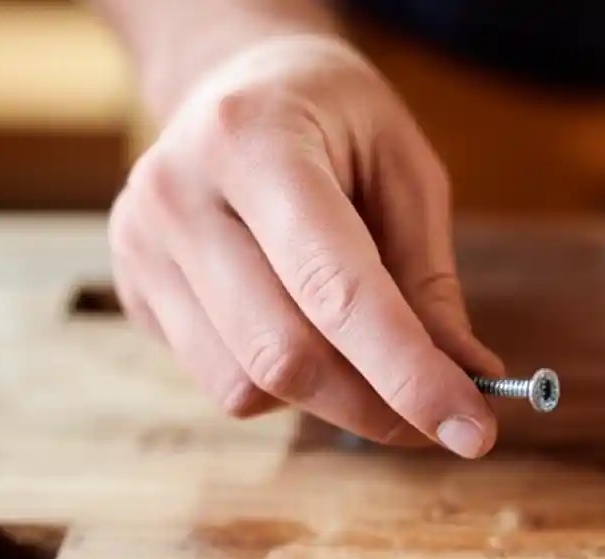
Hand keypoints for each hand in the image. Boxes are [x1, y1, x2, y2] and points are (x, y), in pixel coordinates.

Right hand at [107, 36, 502, 457]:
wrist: (233, 82)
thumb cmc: (334, 120)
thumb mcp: (405, 170)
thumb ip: (429, 278)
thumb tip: (467, 375)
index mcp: (255, 142)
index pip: (336, 289)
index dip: (408, 374)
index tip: (473, 431)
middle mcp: (179, 194)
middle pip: (285, 353)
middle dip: (377, 406)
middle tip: (443, 418)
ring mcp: (141, 247)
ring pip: (248, 386)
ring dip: (332, 401)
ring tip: (370, 359)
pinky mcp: (131, 291)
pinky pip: (220, 383)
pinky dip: (284, 387)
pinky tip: (305, 333)